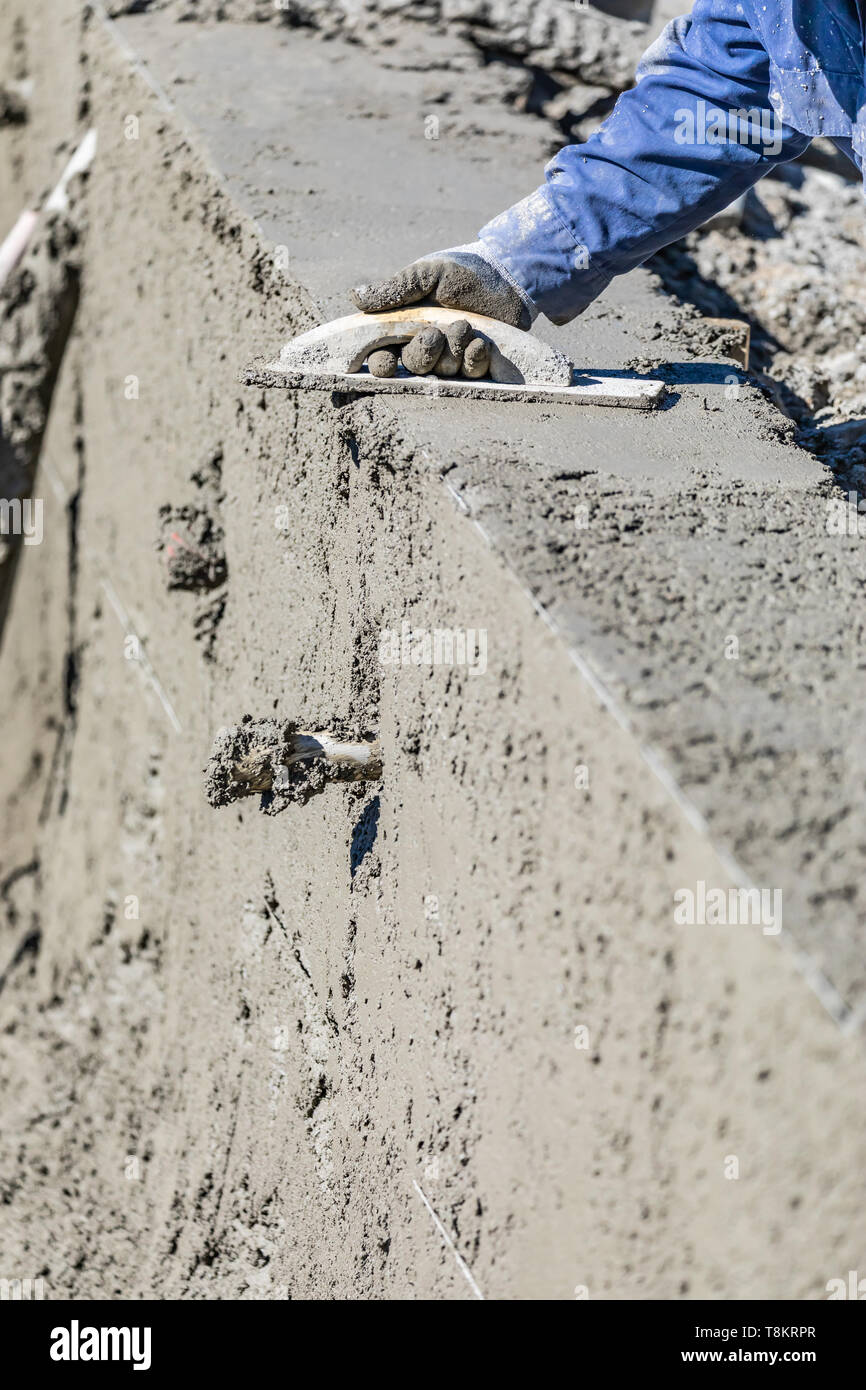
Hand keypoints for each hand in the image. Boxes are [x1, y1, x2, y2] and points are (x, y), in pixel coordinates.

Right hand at [351, 242, 532, 378]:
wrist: (507, 273)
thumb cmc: (461, 270)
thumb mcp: (424, 275)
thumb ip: (393, 290)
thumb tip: (354, 296)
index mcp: (406, 327)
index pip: (384, 356)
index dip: (382, 365)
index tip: (387, 363)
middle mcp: (427, 347)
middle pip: (414, 368)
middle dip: (423, 354)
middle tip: (434, 334)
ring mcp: (454, 357)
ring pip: (443, 372)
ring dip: (452, 351)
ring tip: (465, 325)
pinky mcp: (479, 363)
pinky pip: (472, 374)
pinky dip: (474, 359)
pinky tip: (481, 342)